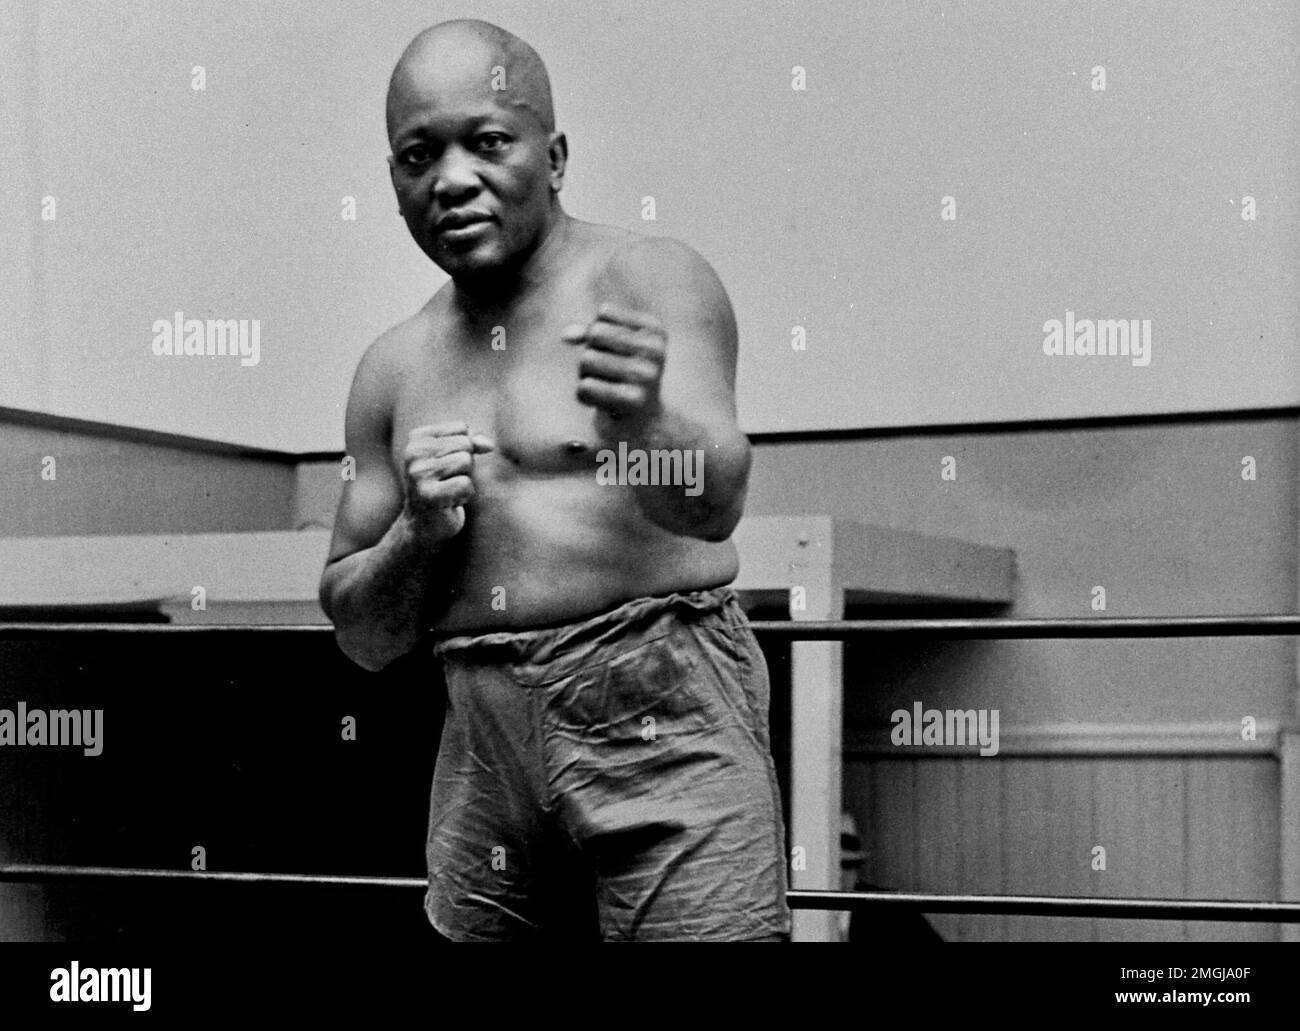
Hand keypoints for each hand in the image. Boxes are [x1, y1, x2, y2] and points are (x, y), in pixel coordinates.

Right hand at [402, 421, 493, 540]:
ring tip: (448, 491)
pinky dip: (464, 495)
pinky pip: (466, 484)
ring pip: (466, 462)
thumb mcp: (455, 458)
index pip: (461, 429)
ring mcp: (418, 474)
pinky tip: (448, 503)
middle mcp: (414, 453)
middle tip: (448, 481)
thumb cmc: (442, 487)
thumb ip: (472, 443)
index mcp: (417, 439)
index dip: (464, 449)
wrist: (423, 524)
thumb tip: (489, 445)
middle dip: (465, 466)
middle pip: (465, 445)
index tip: (446, 466)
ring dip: (465, 480)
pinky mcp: (428, 494)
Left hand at [562, 303, 665, 434]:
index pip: (604, 313)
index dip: (599, 334)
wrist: (642, 424)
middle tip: (608, 373)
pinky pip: (585, 387)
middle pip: (595, 334)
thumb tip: (566, 335)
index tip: (617, 354)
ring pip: (587, 359)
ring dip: (586, 375)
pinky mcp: (633, 401)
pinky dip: (584, 396)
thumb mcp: (611, 347)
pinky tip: (603, 403)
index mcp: (655, 330)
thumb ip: (588, 332)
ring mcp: (646, 375)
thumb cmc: (622, 378)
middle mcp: (655, 350)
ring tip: (606, 387)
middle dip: (591, 353)